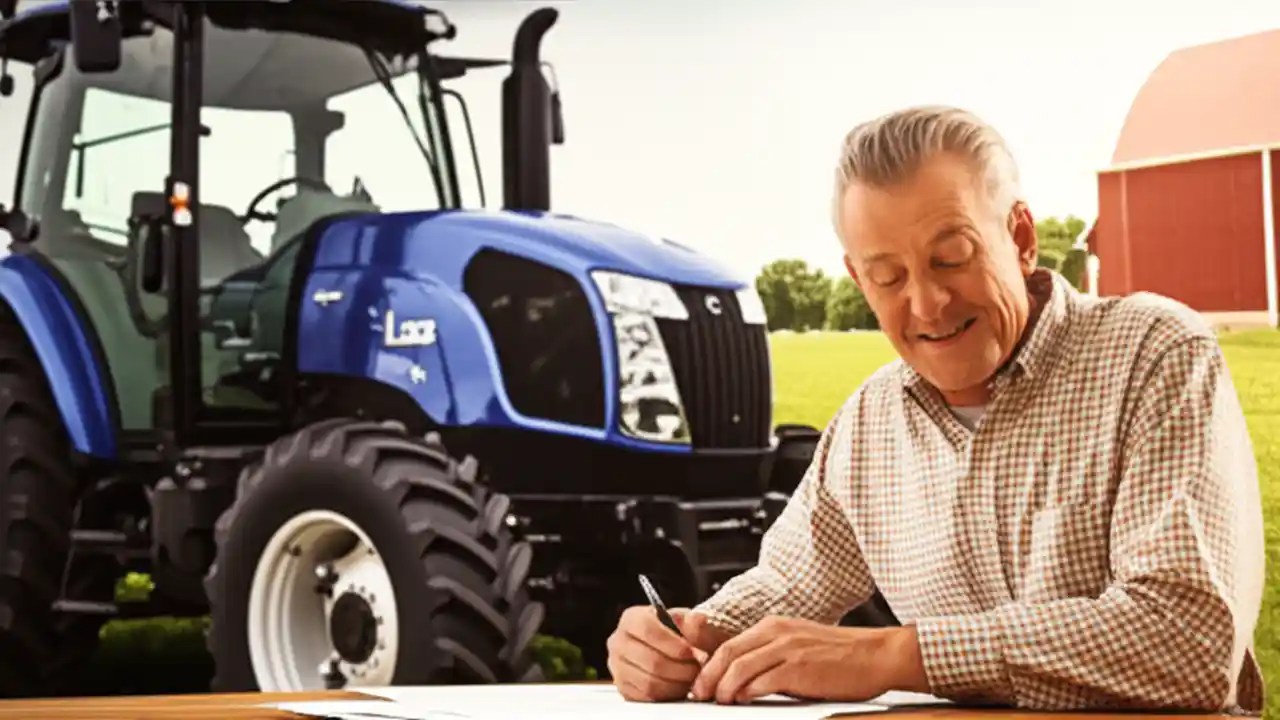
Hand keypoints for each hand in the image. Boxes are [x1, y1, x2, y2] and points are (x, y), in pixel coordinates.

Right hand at [607, 605, 732, 701]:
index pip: (648, 630)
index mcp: (631, 619)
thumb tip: (697, 620)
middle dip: (681, 668)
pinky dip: (668, 695)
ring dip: (677, 684)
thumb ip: (696, 622)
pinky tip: (680, 686)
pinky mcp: (623, 689)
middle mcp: (618, 642)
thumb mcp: (690, 622)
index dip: (674, 644)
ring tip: (692, 678)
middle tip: (698, 669)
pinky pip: (647, 698)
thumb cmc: (679, 633)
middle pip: (651, 661)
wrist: (670, 649)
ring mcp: (618, 667)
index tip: (693, 652)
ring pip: (650, 683)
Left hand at [691, 616, 927, 704]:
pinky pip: (762, 680)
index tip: (701, 684)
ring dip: (724, 688)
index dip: (710, 665)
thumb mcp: (799, 646)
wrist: (876, 655)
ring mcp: (788, 649)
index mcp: (774, 626)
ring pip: (740, 667)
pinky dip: (747, 692)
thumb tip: (743, 679)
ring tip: (719, 702)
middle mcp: (777, 632)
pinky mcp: (799, 668)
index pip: (730, 644)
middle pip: (728, 653)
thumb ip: (771, 655)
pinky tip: (742, 701)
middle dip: (708, 677)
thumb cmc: (841, 656)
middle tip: (700, 695)